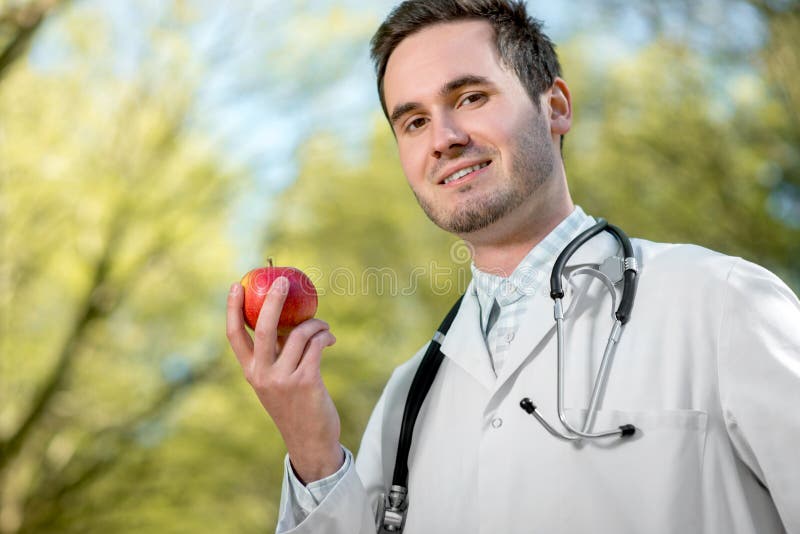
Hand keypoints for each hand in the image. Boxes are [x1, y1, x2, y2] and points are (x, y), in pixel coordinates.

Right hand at [226, 277, 343, 482]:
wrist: (309, 441)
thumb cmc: (294, 405)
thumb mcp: (275, 382)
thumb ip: (276, 355)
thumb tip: (288, 319)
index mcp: (250, 372)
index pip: (234, 336)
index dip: (232, 309)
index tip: (236, 286)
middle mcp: (262, 374)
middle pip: (264, 328)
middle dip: (273, 300)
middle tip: (282, 281)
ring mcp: (283, 378)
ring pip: (300, 334)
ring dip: (316, 324)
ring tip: (323, 327)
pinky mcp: (306, 381)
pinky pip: (316, 345)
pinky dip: (325, 336)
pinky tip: (330, 338)